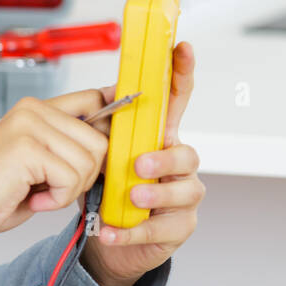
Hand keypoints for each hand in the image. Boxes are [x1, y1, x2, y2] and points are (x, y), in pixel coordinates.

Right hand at [0, 89, 110, 239]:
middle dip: (85, 175)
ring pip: (88, 161)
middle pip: (99, 139)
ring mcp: (28, 127)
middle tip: (55, 188)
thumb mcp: (41, 160)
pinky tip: (33, 200)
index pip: (94, 100)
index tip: (109, 147)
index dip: (110, 124)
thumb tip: (113, 142)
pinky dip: (57, 200)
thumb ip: (68, 145)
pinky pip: (70, 178)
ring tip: (40, 194)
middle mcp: (32, 110)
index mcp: (35, 108)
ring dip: (69, 190)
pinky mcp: (26, 149)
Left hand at [83, 41, 202, 285]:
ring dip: (154, 195)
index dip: (182, 75)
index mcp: (158, 140)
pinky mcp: (176, 228)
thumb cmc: (106, 191)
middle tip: (139, 165)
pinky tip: (109, 231)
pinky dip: (130, 231)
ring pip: (184, 192)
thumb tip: (99, 96)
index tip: (181, 50)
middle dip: (164, 159)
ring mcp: (183, 198)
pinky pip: (159, 230)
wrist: (107, 236)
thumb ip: (102, 130)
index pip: (176, 103)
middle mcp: (178, 166)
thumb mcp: (98, 155)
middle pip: (187, 154)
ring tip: (131, 199)